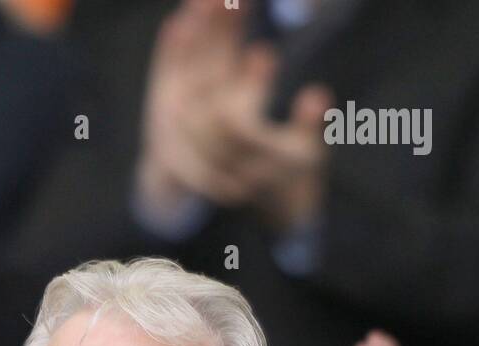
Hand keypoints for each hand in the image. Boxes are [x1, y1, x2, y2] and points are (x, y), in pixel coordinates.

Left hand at [136, 1, 329, 231]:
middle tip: (237, 1)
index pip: (239, 127)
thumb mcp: (302, 156)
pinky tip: (178, 19)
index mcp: (242, 167)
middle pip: (209, 91)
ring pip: (185, 81)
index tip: (263, 53)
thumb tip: (318, 98)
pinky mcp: (161, 120)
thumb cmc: (277, 168)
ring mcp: (178, 139)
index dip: (252, 89)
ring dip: (198, 38)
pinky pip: (163, 81)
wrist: (224, 193)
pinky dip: (169, 51)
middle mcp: (204, 156)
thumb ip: (309, 127)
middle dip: (223, 44)